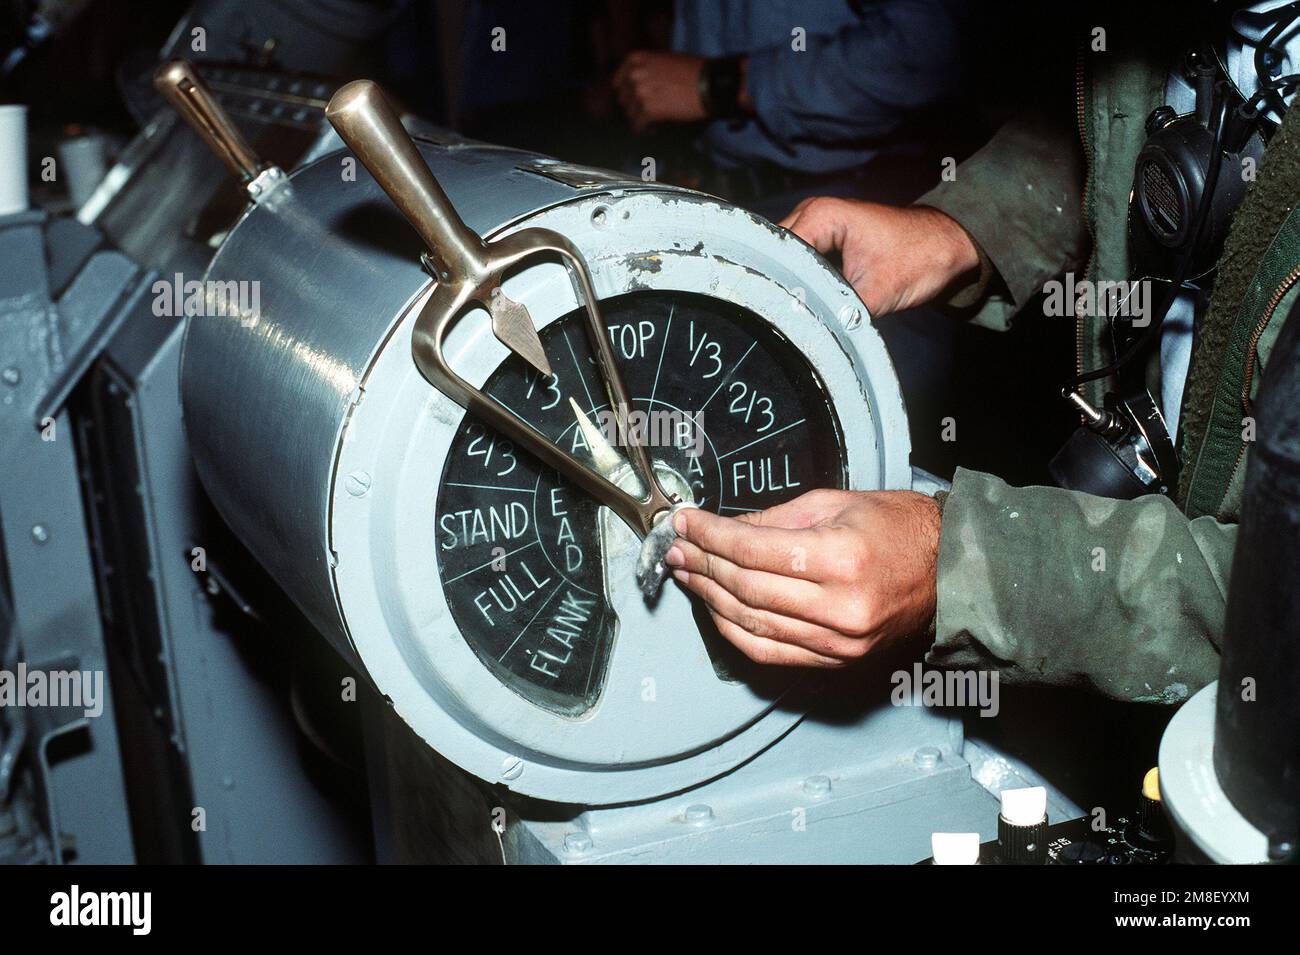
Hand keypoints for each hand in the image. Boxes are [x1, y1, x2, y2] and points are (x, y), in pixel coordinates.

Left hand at [613, 51, 707, 131]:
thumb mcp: (665, 60)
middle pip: (624, 99)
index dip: (625, 93)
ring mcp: (640, 93)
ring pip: (630, 114)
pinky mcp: (648, 110)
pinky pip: (638, 125)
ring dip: (639, 120)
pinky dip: (644, 130)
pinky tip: (653, 130)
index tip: (631, 101)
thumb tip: (638, 86)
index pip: (619, 81)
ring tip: (651, 124)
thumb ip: (648, 70)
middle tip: (645, 114)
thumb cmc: (693, 71)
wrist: (708, 84)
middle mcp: (635, 74)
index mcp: (637, 59)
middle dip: (633, 107)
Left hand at [665, 489, 940, 667]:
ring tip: (685, 572)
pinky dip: (733, 629)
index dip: (710, 536)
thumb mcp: (836, 504)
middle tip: (676, 547)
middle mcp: (839, 607)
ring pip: (750, 622)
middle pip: (746, 587)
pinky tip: (713, 606)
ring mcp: (837, 641)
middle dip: (702, 564)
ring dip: (708, 595)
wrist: (950, 572)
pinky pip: (768, 650)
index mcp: (841, 558)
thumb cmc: (901, 529)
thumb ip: (774, 520)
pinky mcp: (835, 661)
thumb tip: (723, 529)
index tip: (685, 523)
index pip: (753, 549)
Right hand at [779, 200, 979, 316]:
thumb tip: (809, 333)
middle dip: (779, 285)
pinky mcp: (824, 239)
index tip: (778, 313)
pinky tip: (804, 303)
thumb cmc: (921, 258)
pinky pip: (799, 262)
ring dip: (790, 285)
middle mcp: (812, 213)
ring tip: (792, 311)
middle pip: (775, 256)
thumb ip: (837, 312)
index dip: (776, 285)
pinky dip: (801, 282)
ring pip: (785, 261)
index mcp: (822, 215)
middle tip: (783, 317)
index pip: (778, 253)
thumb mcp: (876, 294)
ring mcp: (817, 225)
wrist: (949, 246)